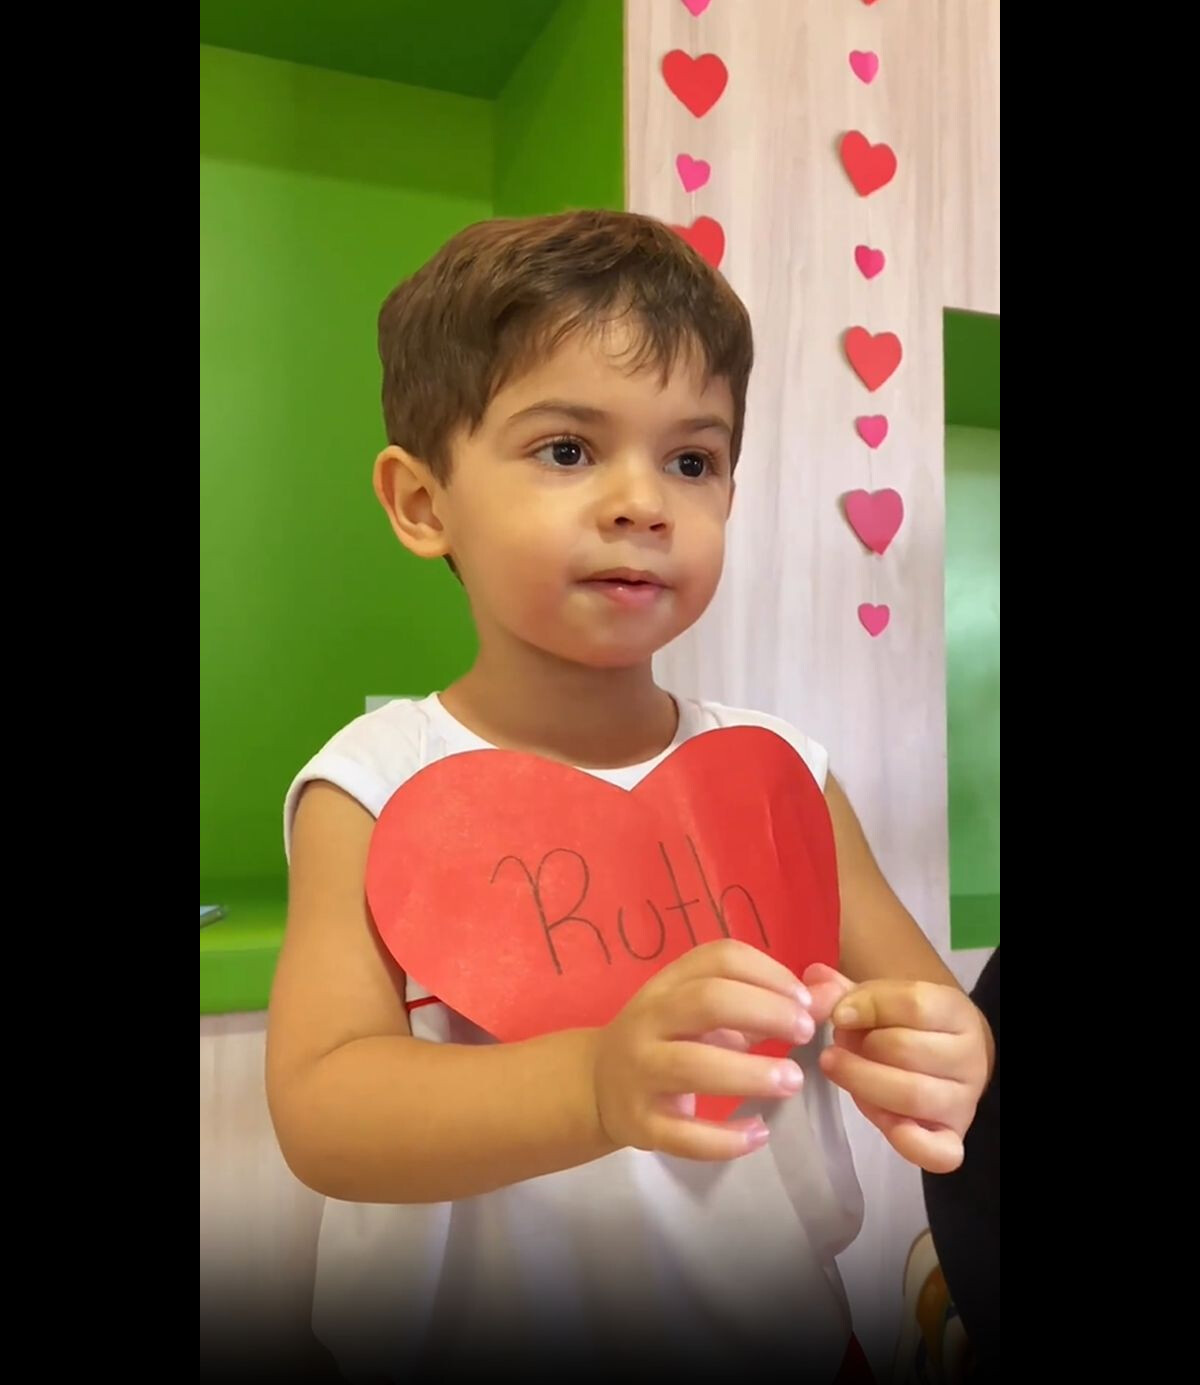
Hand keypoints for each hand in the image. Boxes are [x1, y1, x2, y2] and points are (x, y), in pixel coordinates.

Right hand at [592, 939, 815, 1161]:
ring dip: (750, 1073)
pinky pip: (683, 1135)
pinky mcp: (641, 1123)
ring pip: (693, 1066)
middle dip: (766, 1013)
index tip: (804, 1001)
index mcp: (669, 983)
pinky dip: (725, 1138)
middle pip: (707, 1001)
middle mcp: (649, 1019)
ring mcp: (641, 1071)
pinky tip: (759, 1134)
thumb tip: (834, 995)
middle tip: (806, 1033)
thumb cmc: (669, 1038)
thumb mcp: (708, 1011)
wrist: (598, 1084)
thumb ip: (768, 1003)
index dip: (769, 973)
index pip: (720, 957)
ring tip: (793, 1080)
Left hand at [803, 963, 991, 1173]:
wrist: (940, 1054)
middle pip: (907, 1050)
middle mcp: (969, 1056)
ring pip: (912, 1095)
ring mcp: (963, 1101)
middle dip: (859, 1048)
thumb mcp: (876, 999)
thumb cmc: (901, 1024)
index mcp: (955, 1011)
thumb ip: (842, 990)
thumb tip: (815, 981)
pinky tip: (885, 1125)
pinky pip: (940, 1152)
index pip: (914, 1004)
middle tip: (836, 1047)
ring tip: (837, 1069)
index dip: (868, 1007)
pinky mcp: (951, 1137)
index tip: (838, 1015)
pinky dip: (912, 1144)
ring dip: (863, 1083)